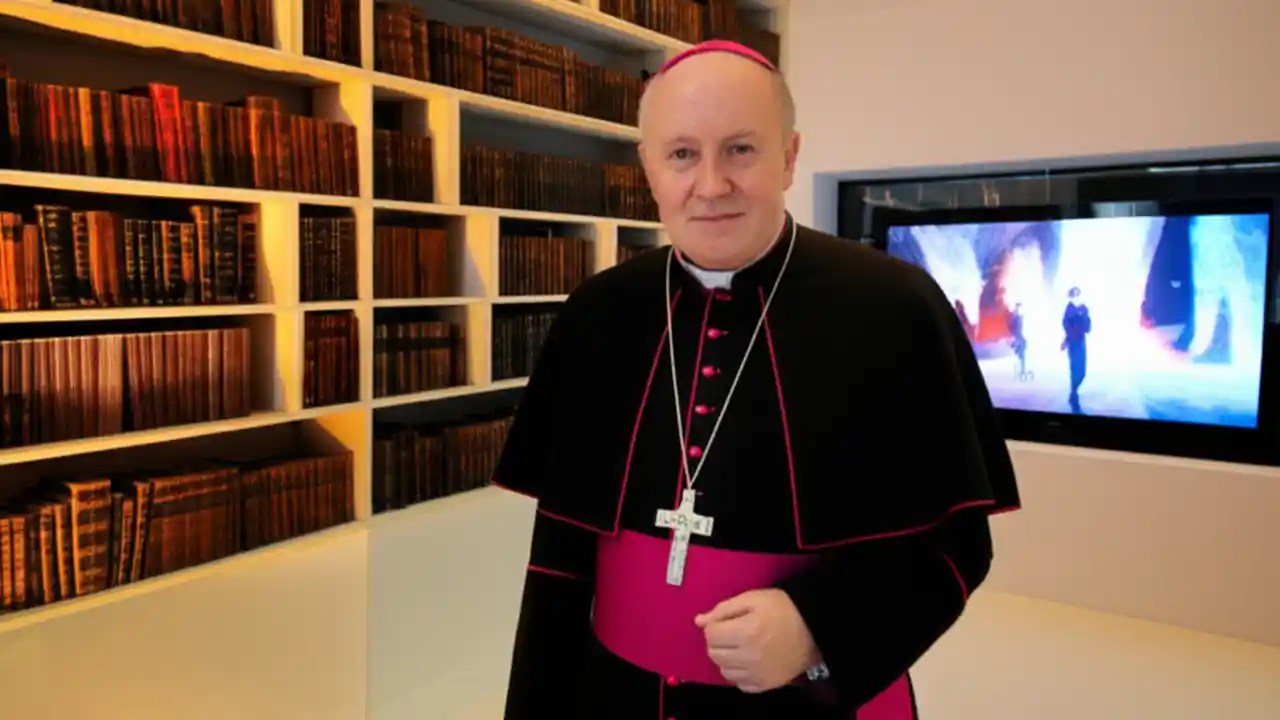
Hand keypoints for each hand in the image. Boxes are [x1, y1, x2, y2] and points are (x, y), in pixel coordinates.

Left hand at [693, 588, 821, 692]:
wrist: (814, 629)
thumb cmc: (783, 609)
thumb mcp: (753, 598)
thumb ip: (723, 609)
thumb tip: (698, 621)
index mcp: (745, 632)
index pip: (711, 634)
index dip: (715, 625)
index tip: (726, 621)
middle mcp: (749, 657)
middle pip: (714, 654)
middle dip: (718, 641)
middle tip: (732, 632)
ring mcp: (757, 674)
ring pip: (724, 671)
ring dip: (726, 658)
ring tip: (740, 646)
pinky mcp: (766, 685)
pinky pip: (739, 684)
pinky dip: (739, 673)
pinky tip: (748, 661)